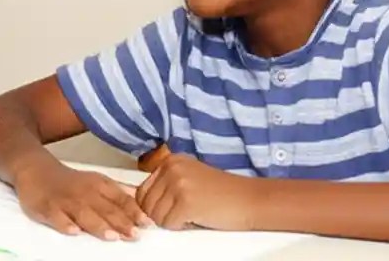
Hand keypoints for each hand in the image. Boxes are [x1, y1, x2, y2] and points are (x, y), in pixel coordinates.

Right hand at [13, 159, 151, 240]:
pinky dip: (65, 224)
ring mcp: (65, 200)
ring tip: (112, 236)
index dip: (134, 212)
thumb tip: (141, 199)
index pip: (120, 199)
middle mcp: (84, 192)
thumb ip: (118, 191)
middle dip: (121, 222)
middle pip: (105, 209)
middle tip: (135, 235)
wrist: (36, 169)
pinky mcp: (46, 207)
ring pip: (83, 214)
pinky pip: (56, 217)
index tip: (148, 223)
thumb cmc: (69, 181)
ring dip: (98, 225)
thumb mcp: (96, 181)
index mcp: (99, 185)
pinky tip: (73, 231)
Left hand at [135, 153, 260, 230]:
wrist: (249, 199)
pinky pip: (168, 225)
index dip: (153, 206)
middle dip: (161, 215)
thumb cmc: (221, 193)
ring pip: (155, 216)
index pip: (141, 191)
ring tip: (191, 213)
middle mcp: (171, 168)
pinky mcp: (185, 202)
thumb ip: (165, 184)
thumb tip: (139, 201)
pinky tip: (197, 217)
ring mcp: (178, 184)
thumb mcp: (188, 178)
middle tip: (183, 212)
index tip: (170, 208)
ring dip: (171, 221)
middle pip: (145, 205)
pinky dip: (181, 227)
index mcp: (170, 161)